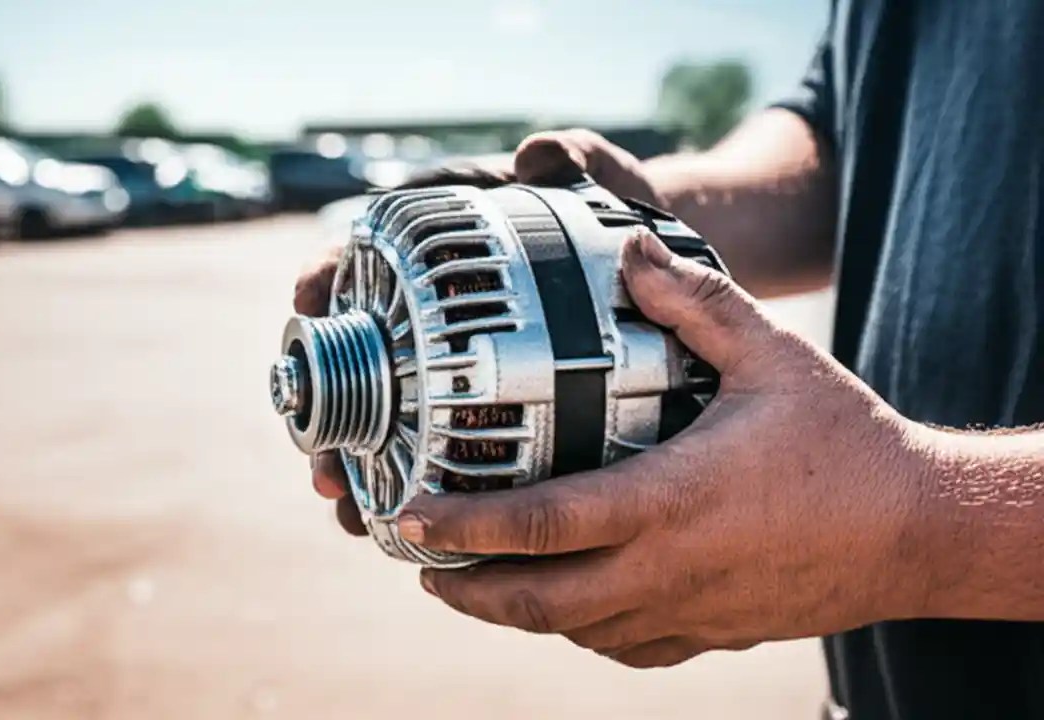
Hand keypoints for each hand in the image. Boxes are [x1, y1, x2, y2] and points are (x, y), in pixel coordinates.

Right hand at [294, 131, 662, 535]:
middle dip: (330, 403)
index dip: (329, 275)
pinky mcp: (485, 412)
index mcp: (443, 251)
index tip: (309, 295)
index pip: (368, 256)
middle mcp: (432, 314)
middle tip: (319, 439)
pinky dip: (409, 485)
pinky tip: (393, 524)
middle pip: (358, 354)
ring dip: (355, 461)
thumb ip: (576, 160)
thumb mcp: (603, 181)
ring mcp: (453, 367)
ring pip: (383, 414)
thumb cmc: (620, 220)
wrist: (661, 277)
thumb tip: (535, 156)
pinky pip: (433, 449)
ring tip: (345, 503)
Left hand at [394, 229, 931, 667]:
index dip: (462, 524)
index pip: (540, 524)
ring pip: (573, 629)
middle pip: (535, 601)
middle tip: (418, 559)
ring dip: (511, 610)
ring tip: (468, 580)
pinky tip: (563, 604)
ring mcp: (686, 610)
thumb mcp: (771, 355)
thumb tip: (630, 246)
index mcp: (668, 499)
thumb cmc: (846, 441)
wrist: (920, 531)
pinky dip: (577, 629)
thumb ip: (695, 300)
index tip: (408, 514)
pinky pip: (623, 647)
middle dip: (463, 586)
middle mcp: (666, 568)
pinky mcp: (710, 633)